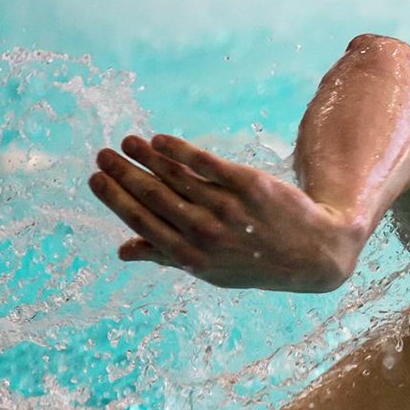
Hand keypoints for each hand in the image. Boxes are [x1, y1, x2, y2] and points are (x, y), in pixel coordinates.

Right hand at [88, 134, 362, 292]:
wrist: (314, 252)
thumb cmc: (255, 260)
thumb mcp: (212, 269)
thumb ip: (167, 256)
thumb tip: (122, 251)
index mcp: (192, 257)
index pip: (142, 222)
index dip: (115, 198)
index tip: (95, 178)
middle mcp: (206, 234)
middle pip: (153, 196)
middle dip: (123, 174)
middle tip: (104, 154)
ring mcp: (228, 209)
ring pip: (176, 177)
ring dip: (146, 156)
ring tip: (128, 141)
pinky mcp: (248, 184)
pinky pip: (206, 163)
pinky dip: (179, 150)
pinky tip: (160, 140)